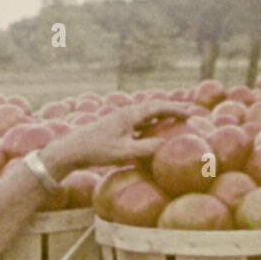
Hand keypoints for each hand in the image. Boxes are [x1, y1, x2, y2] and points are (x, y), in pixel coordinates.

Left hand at [46, 100, 190, 170]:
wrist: (70, 150)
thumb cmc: (96, 151)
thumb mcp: (124, 152)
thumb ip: (147, 149)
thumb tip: (168, 146)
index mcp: (129, 115)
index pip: (158, 107)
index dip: (175, 110)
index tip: (191, 114)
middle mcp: (124, 113)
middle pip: (152, 108)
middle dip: (169, 111)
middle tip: (185, 115)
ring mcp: (117, 119)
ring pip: (143, 115)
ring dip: (158, 117)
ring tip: (172, 123)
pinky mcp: (112, 127)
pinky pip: (135, 122)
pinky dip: (147, 125)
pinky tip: (149, 134)